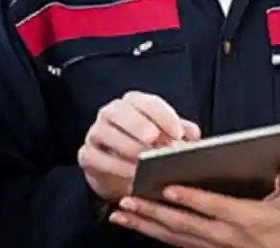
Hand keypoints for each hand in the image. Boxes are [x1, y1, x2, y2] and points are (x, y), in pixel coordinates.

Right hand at [78, 91, 200, 203]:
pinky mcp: (86, 154)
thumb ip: (181, 134)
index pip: (148, 102)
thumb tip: (193, 136)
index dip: (163, 116)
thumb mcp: (167, 139)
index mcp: (134, 103)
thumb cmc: (148, 150)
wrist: (123, 175)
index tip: (178, 133)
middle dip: (138, 125)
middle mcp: (111, 112)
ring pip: (105, 132)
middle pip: (121, 111)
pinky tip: (131, 176)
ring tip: (144, 162)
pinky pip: (96, 157)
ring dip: (126, 146)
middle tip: (154, 140)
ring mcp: (96, 132)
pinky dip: (114, 166)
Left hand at [110, 149, 279, 247]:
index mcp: (242, 218)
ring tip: (121, 213)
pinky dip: (150, 233)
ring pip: (171, 235)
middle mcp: (221, 235)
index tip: (168, 189)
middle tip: (129, 200)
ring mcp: (209, 245)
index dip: (190, 199)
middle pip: (182, 223)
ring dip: (144, 224)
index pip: (211, 207)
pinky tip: (133, 224)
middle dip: (153, 212)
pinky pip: (172, 242)